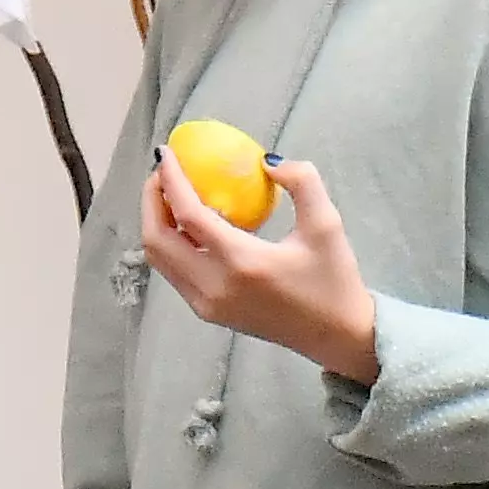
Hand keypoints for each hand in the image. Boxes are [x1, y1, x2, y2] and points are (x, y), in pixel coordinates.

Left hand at [143, 149, 379, 384]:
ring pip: (160, 259)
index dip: (170, 180)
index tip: (166, 153)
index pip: (188, 215)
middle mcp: (215, 287)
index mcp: (242, 263)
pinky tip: (189, 223)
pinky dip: (171, 244)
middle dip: (151, 200)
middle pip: (157, 240)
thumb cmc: (333, 280)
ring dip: (156, 223)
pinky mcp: (207, 312)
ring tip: (172, 194)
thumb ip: (301, 182)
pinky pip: (174, 272)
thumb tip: (266, 160)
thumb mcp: (327, 224)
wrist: (336, 336)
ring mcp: (206, 304)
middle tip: (163, 173)